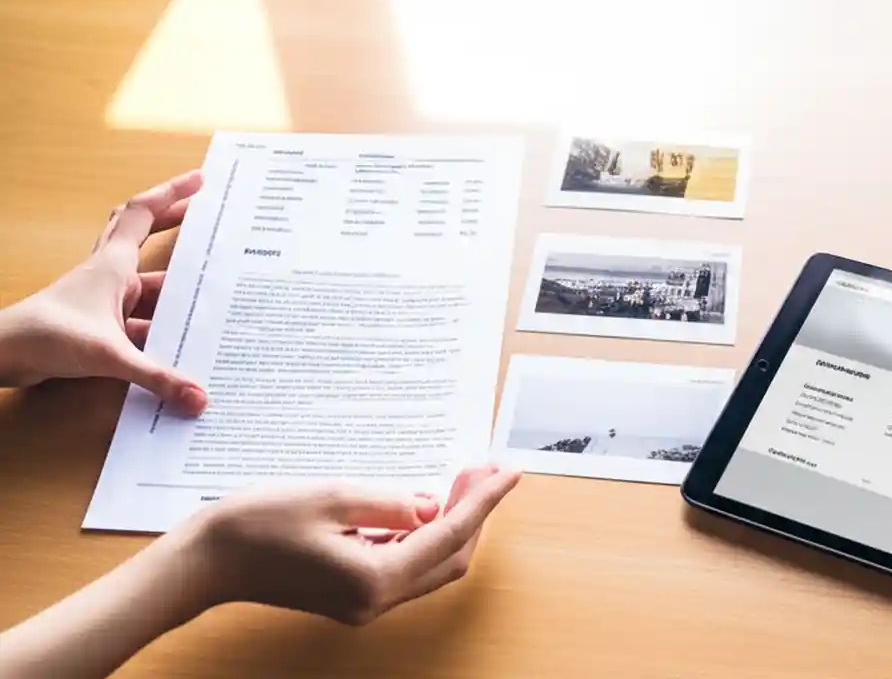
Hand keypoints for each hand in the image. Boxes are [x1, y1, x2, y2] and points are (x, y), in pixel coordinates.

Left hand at [0, 170, 207, 414]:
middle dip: (175, 222)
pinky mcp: (98, 323)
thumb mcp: (109, 356)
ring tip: (211, 285)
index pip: (144, 213)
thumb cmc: (48, 337)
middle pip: (143, 234)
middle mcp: (108, 274)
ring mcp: (102, 298)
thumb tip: (200, 398)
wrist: (2, 354)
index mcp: (112, 265)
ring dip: (173, 281)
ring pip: (145, 279)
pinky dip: (160, 320)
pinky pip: (139, 313)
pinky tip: (180, 334)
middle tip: (207, 218)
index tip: (200, 180)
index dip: (172, 193)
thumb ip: (157, 376)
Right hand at [188, 466, 520, 624]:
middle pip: (450, 558)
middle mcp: (374, 600)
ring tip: (463, 479)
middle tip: (485, 469)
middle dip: (475, 512)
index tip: (508, 472)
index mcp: (374, 578)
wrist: (204, 560)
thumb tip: (434, 507)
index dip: (485, 501)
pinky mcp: (349, 594)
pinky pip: (402, 565)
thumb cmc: (257, 523)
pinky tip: (424, 504)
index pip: (450, 535)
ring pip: (429, 564)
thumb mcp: (334, 496)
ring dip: (451, 523)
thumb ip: (393, 502)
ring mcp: (361, 602)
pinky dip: (422, 536)